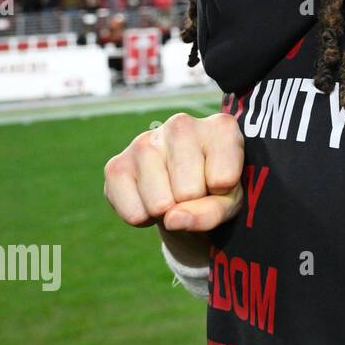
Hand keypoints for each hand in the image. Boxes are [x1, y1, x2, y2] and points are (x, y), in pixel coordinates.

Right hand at [103, 112, 244, 231]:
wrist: (184, 191)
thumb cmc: (215, 190)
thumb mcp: (228, 203)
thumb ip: (211, 213)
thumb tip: (171, 219)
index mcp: (220, 127)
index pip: (224, 179)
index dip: (222, 194)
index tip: (219, 182)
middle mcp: (181, 125)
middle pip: (189, 192)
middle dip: (192, 204)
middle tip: (193, 191)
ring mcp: (145, 141)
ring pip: (160, 204)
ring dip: (167, 212)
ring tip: (172, 193)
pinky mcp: (116, 165)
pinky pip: (134, 213)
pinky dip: (144, 219)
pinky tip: (151, 197)